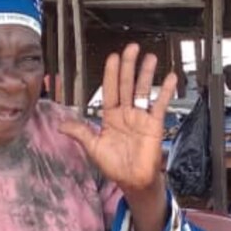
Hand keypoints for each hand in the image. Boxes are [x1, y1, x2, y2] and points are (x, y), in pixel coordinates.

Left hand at [59, 44, 176, 208]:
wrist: (134, 181)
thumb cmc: (115, 167)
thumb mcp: (93, 148)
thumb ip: (80, 133)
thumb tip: (60, 126)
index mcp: (111, 117)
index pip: (110, 90)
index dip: (111, 74)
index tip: (113, 58)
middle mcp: (126, 114)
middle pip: (127, 84)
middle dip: (128, 66)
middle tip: (131, 49)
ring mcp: (141, 117)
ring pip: (143, 90)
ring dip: (146, 74)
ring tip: (149, 57)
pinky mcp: (154, 124)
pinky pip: (160, 104)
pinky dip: (166, 91)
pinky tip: (169, 78)